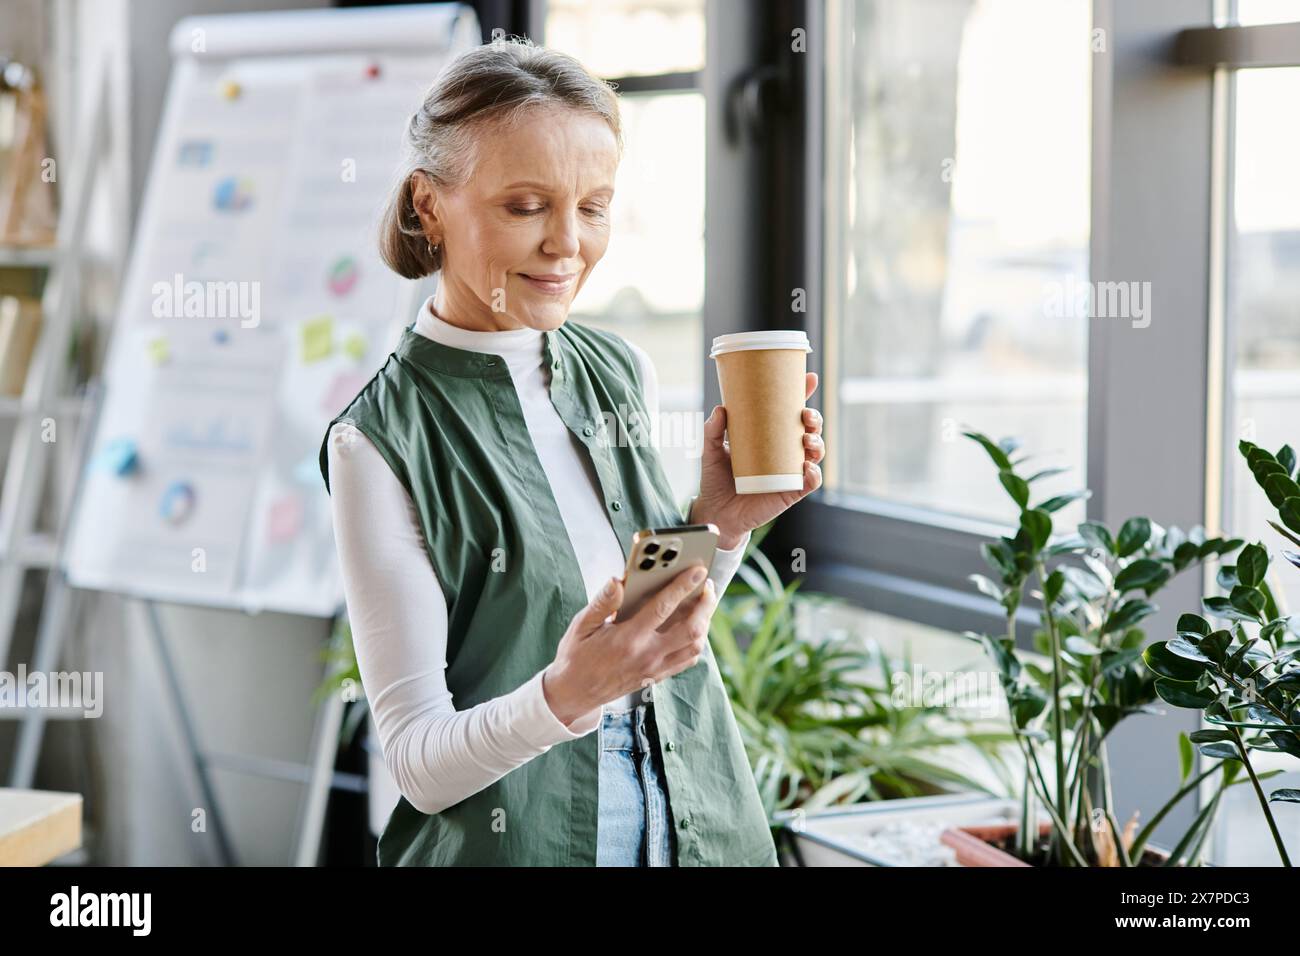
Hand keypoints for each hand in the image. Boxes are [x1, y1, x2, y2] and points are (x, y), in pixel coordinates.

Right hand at [542, 564, 719, 725]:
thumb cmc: (576, 655)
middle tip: (707, 586)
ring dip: (704, 623)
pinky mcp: (657, 677)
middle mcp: (647, 655)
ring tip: (703, 603)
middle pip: (691, 629)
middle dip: (705, 604)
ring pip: (695, 646)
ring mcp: (655, 669)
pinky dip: (697, 641)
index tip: (698, 570)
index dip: (683, 586)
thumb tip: (617, 580)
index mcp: (628, 639)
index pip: (664, 607)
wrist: (573, 693)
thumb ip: (602, 602)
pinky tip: (693, 627)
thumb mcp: (581, 625)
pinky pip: (687, 660)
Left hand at [691, 372, 824, 547]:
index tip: (809, 378)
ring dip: (817, 443)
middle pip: (810, 430)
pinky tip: (807, 467)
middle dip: (815, 419)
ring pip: (815, 453)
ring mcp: (789, 471)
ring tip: (805, 440)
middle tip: (805, 416)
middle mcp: (784, 451)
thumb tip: (721, 409)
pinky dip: (814, 474)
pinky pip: (810, 482)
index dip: (803, 394)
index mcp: (769, 436)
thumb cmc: (716, 478)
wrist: (716, 511)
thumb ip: (712, 430)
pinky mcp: (791, 492)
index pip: (790, 412)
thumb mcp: (710, 450)